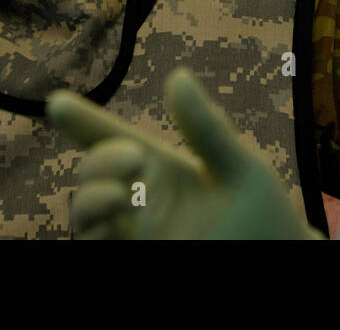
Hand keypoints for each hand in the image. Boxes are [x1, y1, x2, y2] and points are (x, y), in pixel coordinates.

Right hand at [46, 67, 324, 239]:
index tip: (58, 101)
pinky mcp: (135, 256)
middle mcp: (141, 199)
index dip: (84, 120)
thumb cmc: (264, 216)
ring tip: (121, 191)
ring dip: (91, 197)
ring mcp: (135, 233)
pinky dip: (95, 231)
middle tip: (133, 157)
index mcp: (162, 168)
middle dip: (100, 160)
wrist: (281, 264)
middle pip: (94, 172)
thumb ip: (207, 129)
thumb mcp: (240, 167)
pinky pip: (95, 245)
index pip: (114, 138)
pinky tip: (121, 213)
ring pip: (86, 213)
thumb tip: (177, 75)